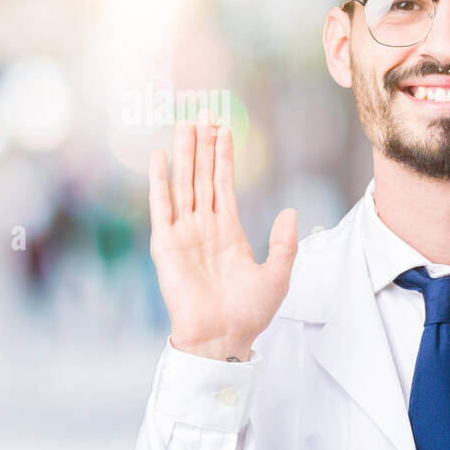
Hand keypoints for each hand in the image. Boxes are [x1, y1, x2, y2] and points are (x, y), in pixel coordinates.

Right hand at [149, 109, 296, 361]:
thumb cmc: (250, 313)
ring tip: (185, 123)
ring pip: (184, 183)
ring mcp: (184, 234)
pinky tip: (160, 157)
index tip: (224, 129)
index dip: (224, 157)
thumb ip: (283, 243)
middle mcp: (204, 227)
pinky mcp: (167, 245)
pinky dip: (160, 182)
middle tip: (204, 112)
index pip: (224, 185)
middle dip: (204, 145)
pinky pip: (162, 207)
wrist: (225, 337)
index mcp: (228, 231)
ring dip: (185, 153)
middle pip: (203, 176)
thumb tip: (289, 212)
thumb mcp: (278, 274)